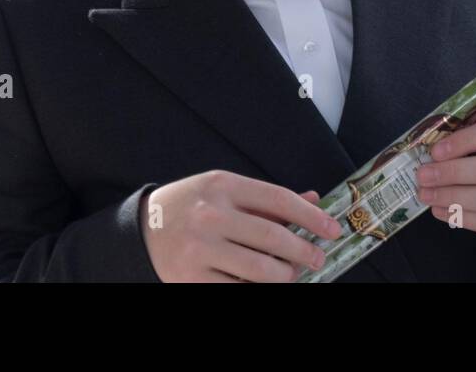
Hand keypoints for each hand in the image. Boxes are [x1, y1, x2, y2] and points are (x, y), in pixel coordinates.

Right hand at [140, 170, 343, 281]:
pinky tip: (263, 283)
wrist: (143, 230)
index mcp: (223, 185)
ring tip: (290, 273)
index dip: (312, 216)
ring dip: (284, 275)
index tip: (332, 228)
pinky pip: (238, 289)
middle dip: (304, 251)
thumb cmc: (192, 206)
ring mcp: (200, 248)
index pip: (279, 199)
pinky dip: (257, 288)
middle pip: (273, 237)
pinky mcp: (191, 278)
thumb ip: (268, 199)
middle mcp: (211, 214)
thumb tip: (313, 201)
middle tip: (317, 258)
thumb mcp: (226, 190)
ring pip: (260, 270)